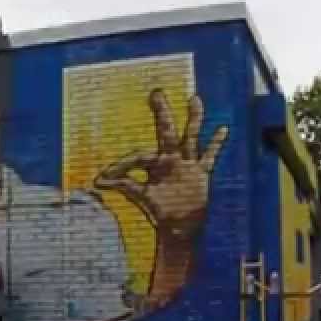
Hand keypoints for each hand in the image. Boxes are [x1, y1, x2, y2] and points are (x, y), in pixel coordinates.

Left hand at [94, 89, 227, 241]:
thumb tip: (97, 181)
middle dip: (161, 113)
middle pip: (166, 132)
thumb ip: (123, 186)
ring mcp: (187, 164)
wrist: (179, 227)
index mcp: (154, 163)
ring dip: (193, 119)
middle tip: (156, 93)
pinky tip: (223, 129)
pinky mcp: (201, 173)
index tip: (104, 177)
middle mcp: (171, 159)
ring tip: (194, 99)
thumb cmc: (158, 210)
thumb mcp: (140, 196)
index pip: (138, 157)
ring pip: (190, 137)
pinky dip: (216, 144)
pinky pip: (210, 156)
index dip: (121, 165)